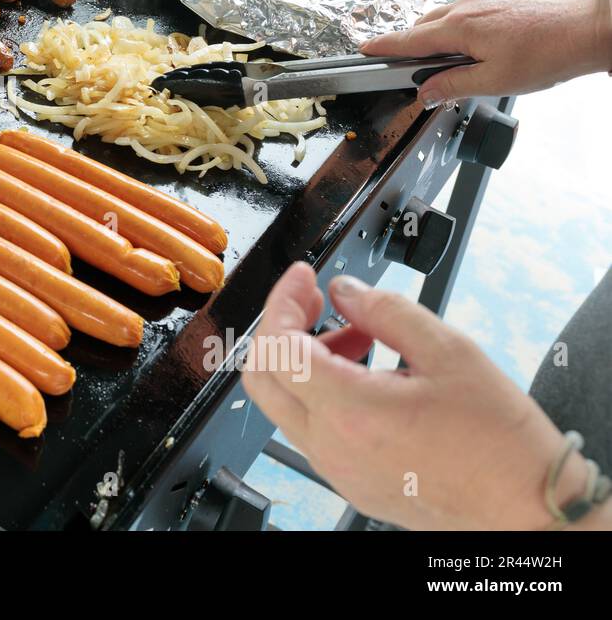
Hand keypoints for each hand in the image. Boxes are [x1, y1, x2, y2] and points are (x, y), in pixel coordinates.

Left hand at [241, 262, 593, 529]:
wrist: (527, 512)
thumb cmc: (501, 446)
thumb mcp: (451, 353)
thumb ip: (387, 312)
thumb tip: (345, 291)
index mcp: (350, 412)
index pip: (277, 346)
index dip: (282, 300)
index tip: (302, 278)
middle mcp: (331, 446)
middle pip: (263, 376)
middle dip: (281, 327)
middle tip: (313, 301)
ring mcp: (336, 469)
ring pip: (287, 402)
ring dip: (306, 359)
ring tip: (359, 335)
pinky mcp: (350, 481)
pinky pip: (312, 428)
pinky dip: (323, 391)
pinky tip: (368, 374)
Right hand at [359, 0, 611, 104]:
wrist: (593, 26)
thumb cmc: (550, 51)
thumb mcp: (495, 81)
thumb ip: (453, 85)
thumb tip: (426, 91)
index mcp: (459, 27)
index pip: (408, 39)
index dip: (383, 46)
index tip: (364, 50)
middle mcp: (467, 6)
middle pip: (423, 27)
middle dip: (411, 46)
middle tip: (412, 72)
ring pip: (444, 18)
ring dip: (436, 38)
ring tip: (448, 64)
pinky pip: (465, 13)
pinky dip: (457, 29)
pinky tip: (474, 48)